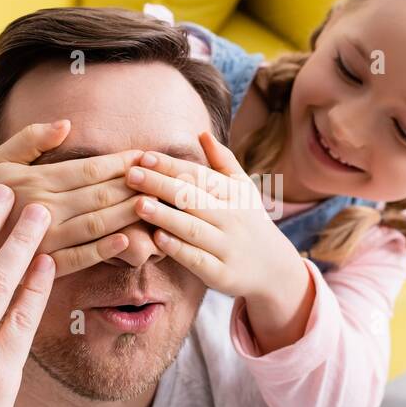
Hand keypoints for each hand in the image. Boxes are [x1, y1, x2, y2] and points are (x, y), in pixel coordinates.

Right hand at [0, 120, 144, 274]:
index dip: (121, 162)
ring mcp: (42, 241)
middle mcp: (41, 209)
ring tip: (157, 203)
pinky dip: (104, 250)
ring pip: (96, 225)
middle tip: (165, 177)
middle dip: (135, 184)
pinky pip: (79, 259)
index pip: (89, 168)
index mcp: (34, 181)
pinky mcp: (41, 268)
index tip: (148, 155)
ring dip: (129, 213)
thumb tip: (67, 124)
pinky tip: (129, 240)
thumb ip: (31, 139)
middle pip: (99, 195)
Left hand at [125, 131, 314, 352]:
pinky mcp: (222, 274)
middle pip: (193, 199)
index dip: (171, 166)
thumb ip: (222, 161)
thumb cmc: (249, 222)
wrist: (274, 268)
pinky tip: (157, 239)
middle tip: (131, 175)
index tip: (144, 157)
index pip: (199, 176)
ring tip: (139, 204)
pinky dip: (179, 250)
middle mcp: (233, 218)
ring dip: (166, 216)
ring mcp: (228, 247)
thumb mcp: (243, 189)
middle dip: (161, 185)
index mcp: (235, 194)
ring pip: (193, 229)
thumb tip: (202, 132)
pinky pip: (198, 260)